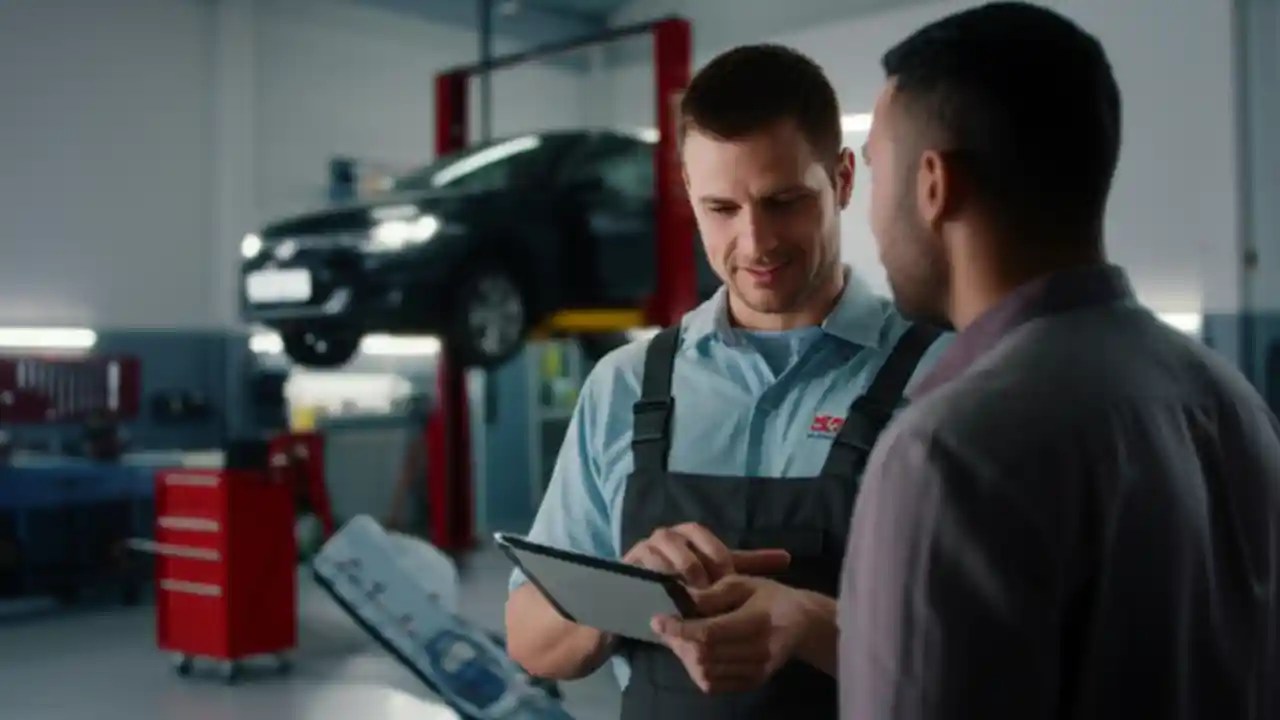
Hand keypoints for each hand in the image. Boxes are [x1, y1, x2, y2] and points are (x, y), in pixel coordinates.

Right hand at [621, 523, 790, 588]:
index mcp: (689, 534)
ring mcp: (645, 548)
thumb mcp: (717, 572)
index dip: (717, 554)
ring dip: (677, 570)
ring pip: (662, 551)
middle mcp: (667, 536)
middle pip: (684, 538)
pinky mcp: (628, 563)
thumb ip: (748, 565)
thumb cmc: (683, 581)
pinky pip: (642, 567)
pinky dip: (655, 579)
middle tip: (710, 586)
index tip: (728, 575)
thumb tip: (787, 557)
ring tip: (690, 593)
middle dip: (698, 562)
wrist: (640, 597)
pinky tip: (666, 599)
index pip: (706, 536)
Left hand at [650, 576, 811, 693]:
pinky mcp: (753, 683)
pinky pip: (714, 685)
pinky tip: (695, 653)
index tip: (657, 619)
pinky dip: (697, 670)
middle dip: (678, 642)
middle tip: (666, 627)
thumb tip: (682, 600)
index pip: (710, 632)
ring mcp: (757, 671)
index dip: (679, 628)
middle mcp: (759, 651)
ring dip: (685, 657)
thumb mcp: (744, 583)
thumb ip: (713, 593)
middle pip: (704, 655)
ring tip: (680, 638)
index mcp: (758, 621)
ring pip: (706, 673)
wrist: (803, 624)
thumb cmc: (771, 597)